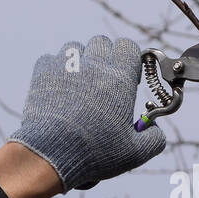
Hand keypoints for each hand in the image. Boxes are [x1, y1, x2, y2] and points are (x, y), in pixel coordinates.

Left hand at [7, 35, 167, 191]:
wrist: (51, 154)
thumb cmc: (95, 152)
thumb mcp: (136, 153)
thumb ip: (155, 138)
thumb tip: (155, 128)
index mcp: (120, 79)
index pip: (128, 46)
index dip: (129, 59)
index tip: (128, 77)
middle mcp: (94, 65)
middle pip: (102, 43)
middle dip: (105, 58)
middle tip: (103, 83)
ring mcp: (66, 66)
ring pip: (75, 48)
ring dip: (79, 62)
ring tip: (78, 87)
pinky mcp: (43, 73)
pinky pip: (50, 59)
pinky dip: (55, 71)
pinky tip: (58, 91)